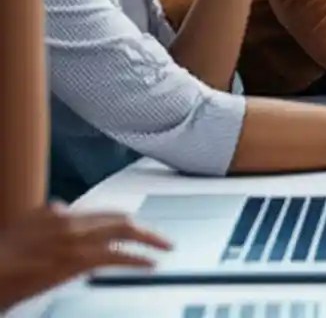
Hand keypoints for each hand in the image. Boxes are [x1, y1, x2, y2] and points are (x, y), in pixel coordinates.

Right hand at [0, 204, 170, 310]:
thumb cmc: (0, 256)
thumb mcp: (22, 227)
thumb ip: (44, 217)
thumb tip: (60, 207)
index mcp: (56, 213)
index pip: (102, 213)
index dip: (123, 220)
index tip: (137, 226)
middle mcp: (69, 220)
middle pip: (118, 219)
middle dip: (144, 228)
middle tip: (160, 237)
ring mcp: (75, 239)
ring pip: (123, 231)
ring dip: (149, 239)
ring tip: (163, 246)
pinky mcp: (77, 259)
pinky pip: (117, 255)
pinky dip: (138, 258)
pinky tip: (149, 264)